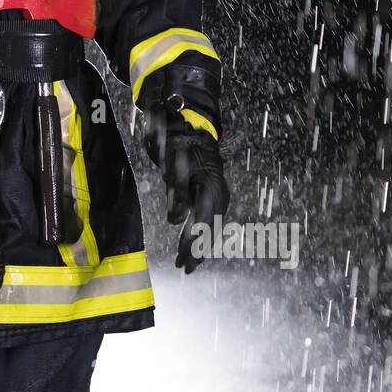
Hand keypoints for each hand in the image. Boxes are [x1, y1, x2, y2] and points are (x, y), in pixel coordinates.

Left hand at [143, 121, 229, 274]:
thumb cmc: (179, 141)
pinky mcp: (212, 193)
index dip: (195, 239)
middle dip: (198, 249)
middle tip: (184, 268)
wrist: (189, 123)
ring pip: (212, 225)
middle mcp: (218, 190)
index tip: (184, 256)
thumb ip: (176, 191)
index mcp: (211, 183)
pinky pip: (211, 220)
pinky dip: (204, 235)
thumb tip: (176, 221)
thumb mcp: (173, 163)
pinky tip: (197, 247)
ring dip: (202, 245)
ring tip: (190, 264)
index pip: (203, 218)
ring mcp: (217, 192)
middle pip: (210, 226)